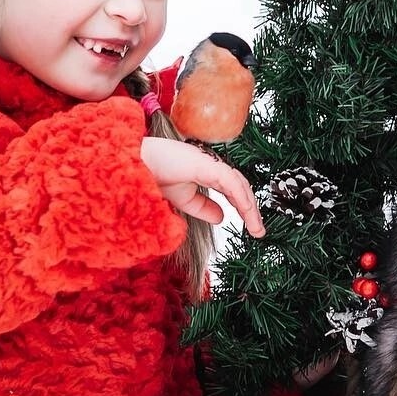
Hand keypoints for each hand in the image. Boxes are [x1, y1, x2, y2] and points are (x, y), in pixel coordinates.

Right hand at [140, 136, 264, 236]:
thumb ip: (204, 208)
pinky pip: (230, 181)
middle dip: (252, 210)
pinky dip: (240, 196)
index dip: (245, 208)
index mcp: (210, 173)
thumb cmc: (156, 175)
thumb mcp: (185, 200)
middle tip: (259, 231)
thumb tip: (223, 218)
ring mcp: (211, 164)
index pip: (235, 190)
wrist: (137, 167)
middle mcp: (214, 166)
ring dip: (250, 207)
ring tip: (255, 227)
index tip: (253, 228)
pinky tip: (246, 211)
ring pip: (240, 185)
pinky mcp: (206, 164)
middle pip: (242, 187)